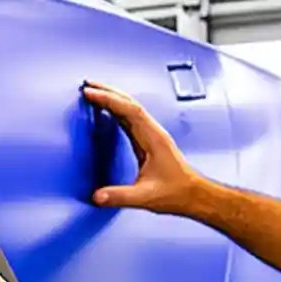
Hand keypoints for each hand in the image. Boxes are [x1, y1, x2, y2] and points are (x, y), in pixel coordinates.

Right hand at [82, 81, 203, 214]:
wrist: (192, 195)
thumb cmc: (175, 193)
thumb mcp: (145, 197)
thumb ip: (119, 196)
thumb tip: (97, 196)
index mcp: (153, 139)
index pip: (130, 111)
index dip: (109, 100)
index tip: (90, 93)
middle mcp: (153, 133)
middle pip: (130, 103)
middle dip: (108, 91)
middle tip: (88, 84)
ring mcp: (152, 135)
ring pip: (131, 108)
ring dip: (113, 98)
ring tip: (94, 92)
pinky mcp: (149, 141)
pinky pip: (131, 119)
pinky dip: (117, 110)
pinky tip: (109, 111)